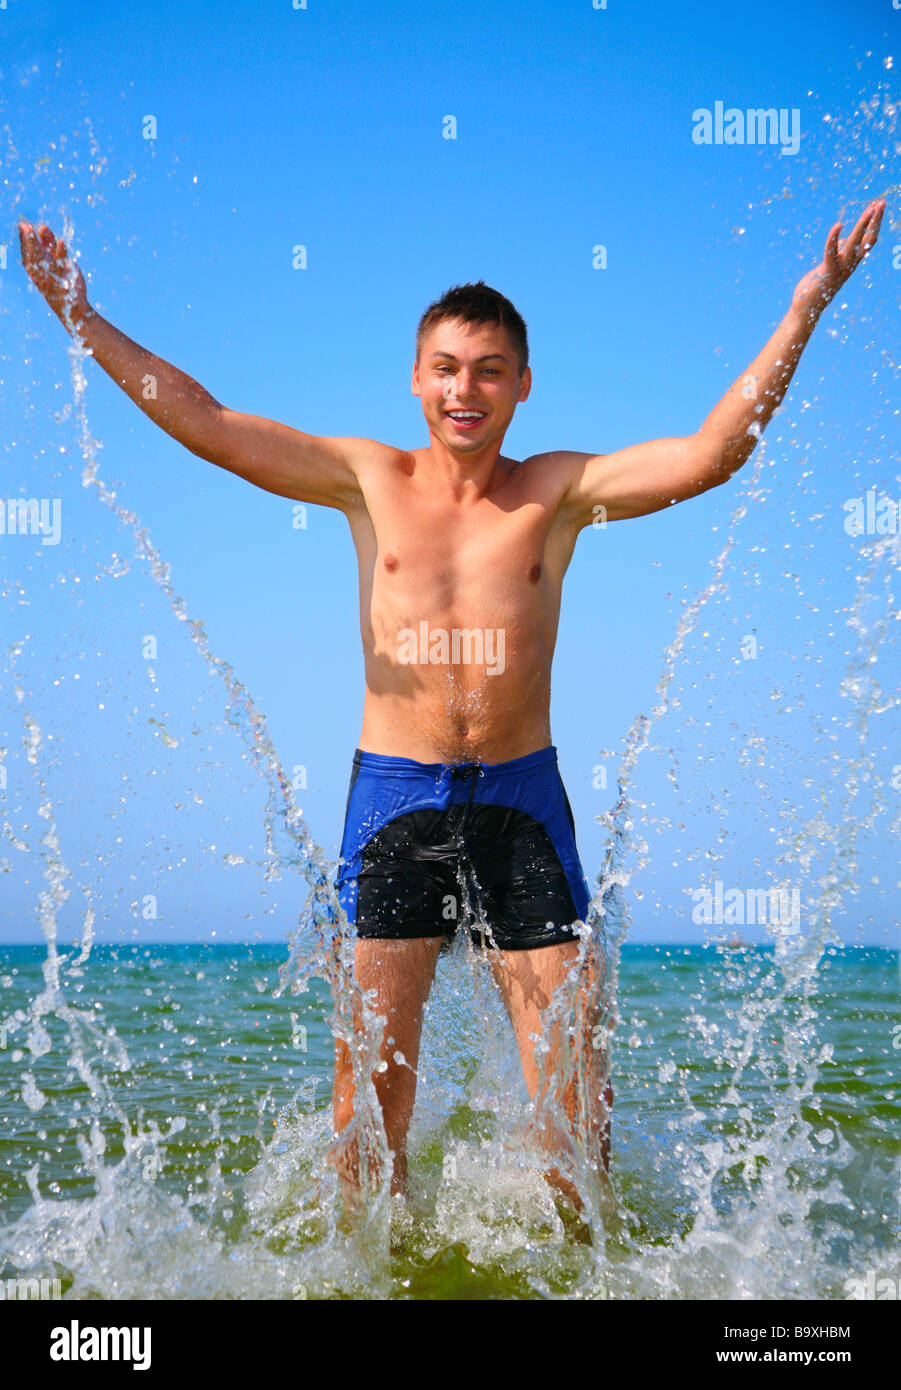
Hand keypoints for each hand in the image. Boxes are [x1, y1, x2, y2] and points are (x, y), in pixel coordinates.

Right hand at [18, 220, 89, 328]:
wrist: (76, 311)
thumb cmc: (65, 285)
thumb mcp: (58, 263)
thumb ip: (50, 246)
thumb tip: (42, 228)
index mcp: (36, 273)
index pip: (27, 255)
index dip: (24, 241)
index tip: (23, 225)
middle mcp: (40, 279)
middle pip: (31, 258)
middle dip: (28, 241)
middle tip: (26, 225)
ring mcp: (49, 284)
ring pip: (42, 262)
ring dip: (40, 245)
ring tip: (41, 228)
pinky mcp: (60, 288)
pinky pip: (60, 270)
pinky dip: (60, 255)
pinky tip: (61, 242)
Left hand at [791, 199, 885, 321]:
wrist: (807, 309)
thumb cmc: (817, 287)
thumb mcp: (829, 266)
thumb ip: (837, 254)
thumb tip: (840, 243)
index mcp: (851, 262)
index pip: (868, 240)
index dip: (874, 224)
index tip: (877, 207)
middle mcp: (850, 265)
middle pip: (868, 239)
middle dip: (875, 220)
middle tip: (881, 203)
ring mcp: (841, 268)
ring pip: (855, 243)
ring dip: (863, 225)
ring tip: (870, 209)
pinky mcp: (828, 271)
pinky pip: (832, 252)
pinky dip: (834, 239)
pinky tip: (838, 225)